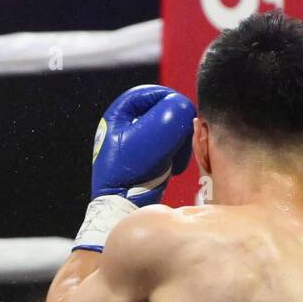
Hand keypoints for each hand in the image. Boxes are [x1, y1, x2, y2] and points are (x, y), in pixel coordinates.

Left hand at [75, 85, 195, 250]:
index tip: (182, 113)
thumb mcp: (154, 136)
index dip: (169, 99)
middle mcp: (122, 128)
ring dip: (177, 142)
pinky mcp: (142, 161)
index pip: (149, 92)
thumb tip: (184, 108)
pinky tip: (172, 168)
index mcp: (117, 116)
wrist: (122, 209)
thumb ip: (173, 113)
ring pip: (167, 131)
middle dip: (175, 126)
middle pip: (161, 112)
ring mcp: (132, 146)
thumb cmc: (130, 173)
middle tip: (181, 140)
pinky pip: (166, 149)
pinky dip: (173, 156)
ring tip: (176, 159)